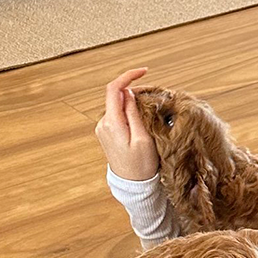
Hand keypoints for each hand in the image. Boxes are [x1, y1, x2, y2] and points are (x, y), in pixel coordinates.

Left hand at [94, 67, 158, 181]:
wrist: (132, 186)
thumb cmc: (141, 166)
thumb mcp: (143, 138)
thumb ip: (135, 113)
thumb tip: (129, 93)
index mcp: (112, 123)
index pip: (114, 89)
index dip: (128, 76)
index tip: (144, 71)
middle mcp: (103, 123)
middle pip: (117, 96)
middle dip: (134, 92)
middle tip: (154, 99)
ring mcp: (103, 128)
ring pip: (118, 105)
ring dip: (133, 104)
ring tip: (150, 114)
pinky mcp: (106, 133)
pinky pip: (118, 115)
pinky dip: (129, 112)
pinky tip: (141, 123)